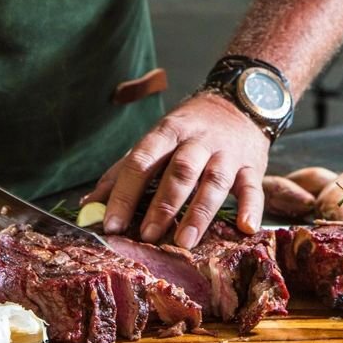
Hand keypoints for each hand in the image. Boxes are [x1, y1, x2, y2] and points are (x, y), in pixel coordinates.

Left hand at [83, 93, 267, 247]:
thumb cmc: (189, 129)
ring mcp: (227, 153)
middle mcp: (197, 141)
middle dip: (163, 204)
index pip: (142, 161)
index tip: (111, 224)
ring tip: (185, 241)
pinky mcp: (252, 165)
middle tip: (147, 235)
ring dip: (199, 212)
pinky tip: (246, 228)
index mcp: (167, 132)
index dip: (125, 193)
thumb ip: (124, 171)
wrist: (240, 102)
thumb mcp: (156, 139)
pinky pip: (254, 187)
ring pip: (214, 181)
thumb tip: (88, 205)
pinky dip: (251, 208)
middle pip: (180, 171)